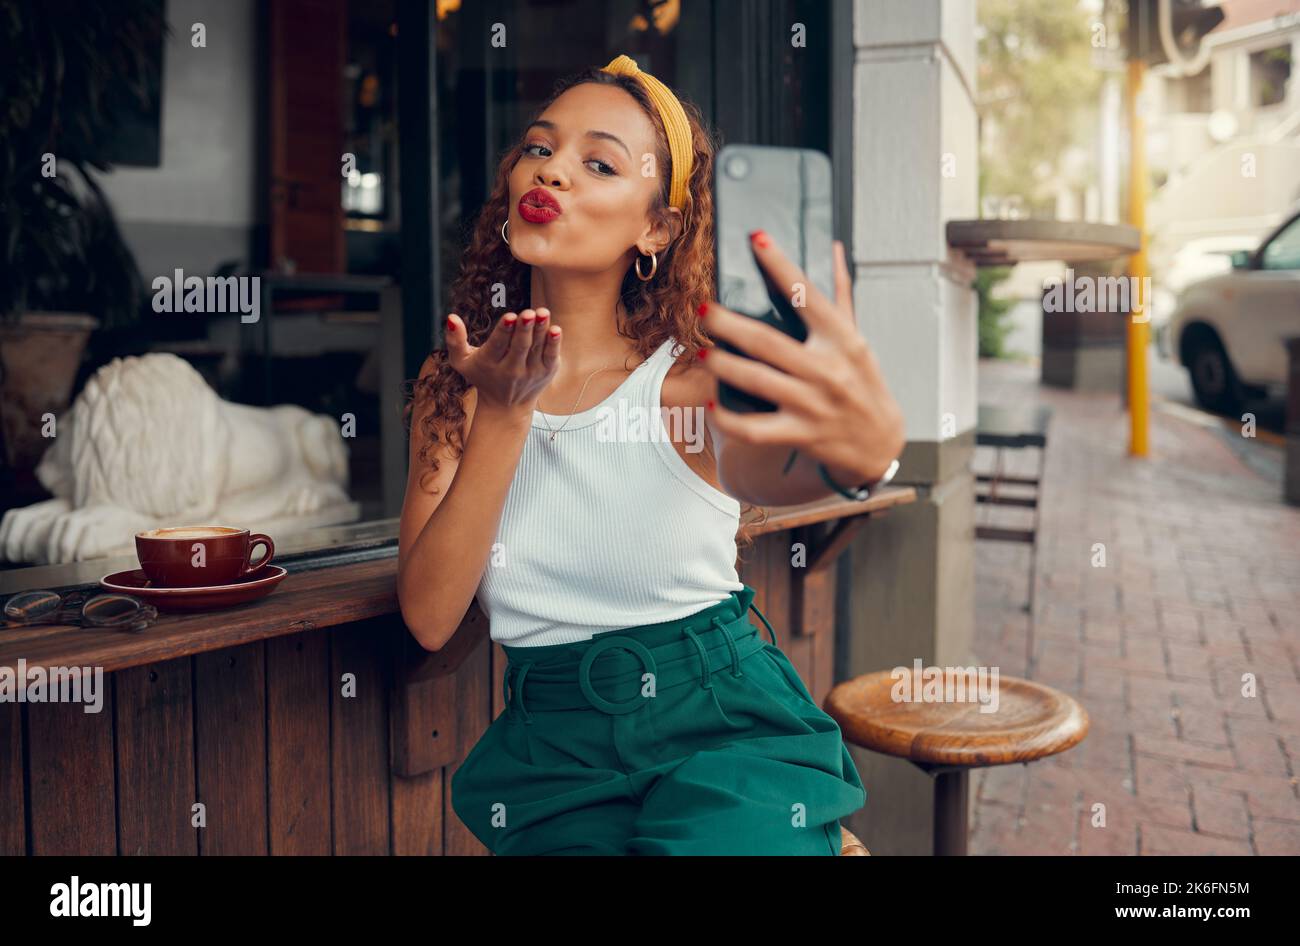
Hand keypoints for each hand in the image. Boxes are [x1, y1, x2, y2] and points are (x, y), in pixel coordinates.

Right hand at [445, 308, 560, 412]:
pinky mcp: (546, 372)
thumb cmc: (482, 376)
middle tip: (528, 313)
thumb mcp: (462, 362)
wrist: (506, 406)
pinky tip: (556, 329)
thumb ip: (454, 340)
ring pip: (536, 348)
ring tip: (543, 313)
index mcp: (489, 363)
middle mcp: (511, 370)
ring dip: (541, 330)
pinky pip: (551, 356)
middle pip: (519, 347)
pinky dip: (554, 344)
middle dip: (524, 329)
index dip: (504, 331)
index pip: (497, 345)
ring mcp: (531, 372)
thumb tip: (451, 317)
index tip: (510, 316)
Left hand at [698, 235, 904, 483]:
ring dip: (723, 366)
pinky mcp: (801, 434)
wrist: (879, 443)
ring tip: (703, 352)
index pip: (808, 295)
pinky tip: (712, 406)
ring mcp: (813, 404)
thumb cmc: (863, 383)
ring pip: (757, 381)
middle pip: (768, 341)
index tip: (757, 239)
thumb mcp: (857, 340)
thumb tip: (834, 249)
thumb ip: (841, 295)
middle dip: (729, 324)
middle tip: (703, 309)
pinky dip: (730, 419)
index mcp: (842, 339)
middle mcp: (828, 369)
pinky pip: (756, 429)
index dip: (781, 266)